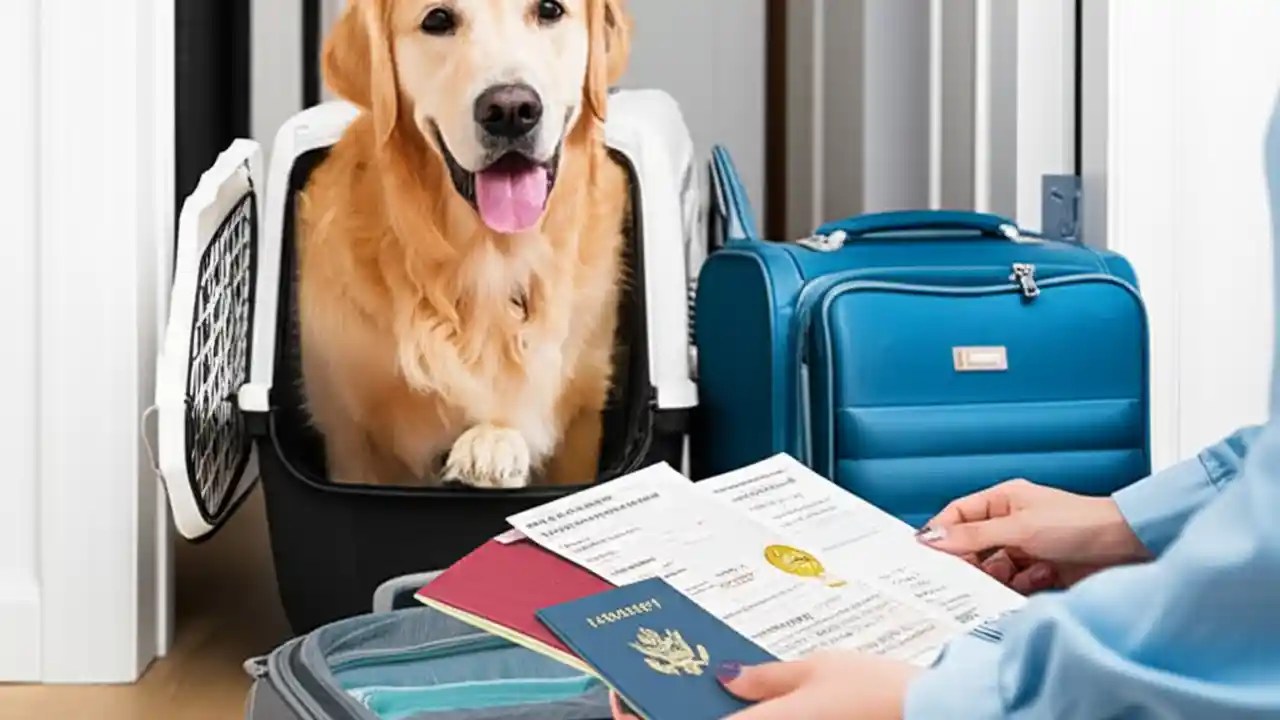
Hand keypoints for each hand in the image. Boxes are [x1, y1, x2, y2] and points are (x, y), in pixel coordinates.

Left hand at [607, 652, 918, 719]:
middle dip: (673, 712)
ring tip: (711, 687)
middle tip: (657, 688)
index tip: (622, 692)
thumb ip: (765, 678)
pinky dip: (749, 719)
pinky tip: (752, 704)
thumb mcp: (815, 670)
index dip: (635, 714)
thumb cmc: (881, 695)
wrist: (940, 718)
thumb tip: (728, 677)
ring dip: (717, 714)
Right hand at [916, 479, 1150, 592]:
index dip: (941, 532)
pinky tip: (1040, 578)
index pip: (958, 515)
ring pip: (993, 568)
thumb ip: (973, 535)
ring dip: (1000, 576)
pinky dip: (1021, 586)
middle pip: (972, 546)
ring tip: (1015, 576)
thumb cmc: (1081, 523)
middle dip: (972, 561)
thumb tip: (933, 536)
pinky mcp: (1041, 571)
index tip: (925, 554)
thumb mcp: (1019, 528)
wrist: (1127, 547)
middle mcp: (1012, 523)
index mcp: (1003, 500)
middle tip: (968, 574)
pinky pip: (1014, 584)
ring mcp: (1026, 548)